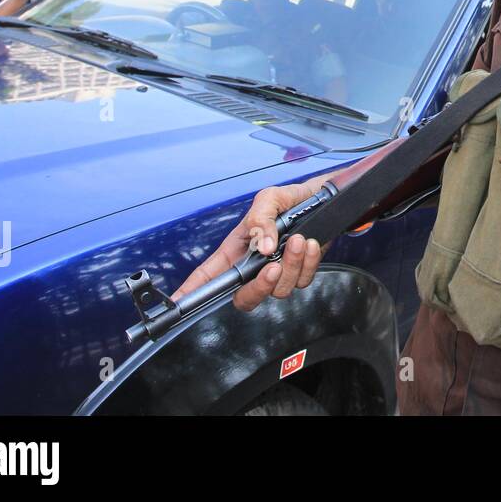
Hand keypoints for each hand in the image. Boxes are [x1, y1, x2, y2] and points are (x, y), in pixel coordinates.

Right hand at [173, 182, 323, 310]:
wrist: (323, 199)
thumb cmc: (289, 199)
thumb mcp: (269, 199)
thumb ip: (260, 219)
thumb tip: (262, 247)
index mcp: (236, 250)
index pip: (209, 276)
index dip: (192, 291)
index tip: (178, 303)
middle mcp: (254, 266)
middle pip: (244, 298)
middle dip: (259, 288)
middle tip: (273, 266)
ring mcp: (277, 272)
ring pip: (278, 290)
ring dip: (292, 263)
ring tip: (298, 239)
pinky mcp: (300, 273)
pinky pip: (302, 280)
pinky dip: (308, 261)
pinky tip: (310, 242)